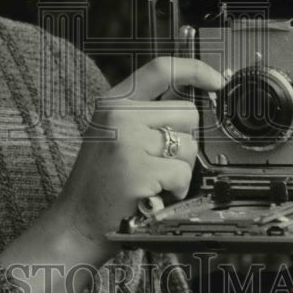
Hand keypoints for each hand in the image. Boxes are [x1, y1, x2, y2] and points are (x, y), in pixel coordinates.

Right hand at [52, 56, 223, 259]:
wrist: (76, 222)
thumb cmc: (99, 182)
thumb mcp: (111, 133)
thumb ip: (143, 114)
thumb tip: (189, 103)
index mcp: (112, 103)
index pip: (161, 70)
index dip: (195, 70)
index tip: (215, 80)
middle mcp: (119, 116)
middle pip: (187, 112)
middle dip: (183, 139)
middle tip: (159, 160)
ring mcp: (129, 142)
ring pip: (189, 145)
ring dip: (181, 169)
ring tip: (152, 180)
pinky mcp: (140, 171)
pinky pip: (183, 174)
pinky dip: (177, 190)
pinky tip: (153, 195)